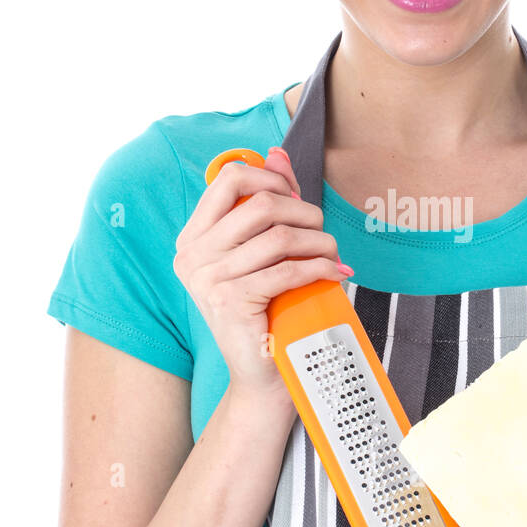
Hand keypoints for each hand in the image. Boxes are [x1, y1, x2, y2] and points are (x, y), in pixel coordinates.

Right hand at [173, 146, 348, 401]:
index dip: (272, 181)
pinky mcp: (231, 302)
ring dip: (318, 242)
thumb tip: (276, 153)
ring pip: (278, 237)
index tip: (297, 199)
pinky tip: (334, 273)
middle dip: (303, 213)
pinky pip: (288, 269)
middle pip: (259, 205)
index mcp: (193, 238)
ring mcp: (208, 279)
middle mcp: (192, 256)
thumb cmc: (267, 309)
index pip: (229, 179)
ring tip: (333, 254)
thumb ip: (268, 202)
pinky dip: (320, 268)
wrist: (264, 373)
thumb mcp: (264, 251)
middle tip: (323, 233)